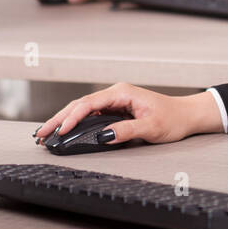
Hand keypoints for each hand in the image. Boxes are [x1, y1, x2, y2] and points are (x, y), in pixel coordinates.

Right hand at [31, 83, 223, 145]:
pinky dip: (75, 122)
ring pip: (82, 109)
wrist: (186, 115)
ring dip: (63, 120)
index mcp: (122, 93)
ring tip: (45, 134)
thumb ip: (127, 131)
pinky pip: (90, 114)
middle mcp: (115, 93)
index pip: (89, 103)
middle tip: (40, 134)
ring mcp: (114, 101)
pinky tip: (64, 130)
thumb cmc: (173, 118)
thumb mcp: (151, 126)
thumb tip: (104, 136)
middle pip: (80, 104)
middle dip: (59, 119)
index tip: (61, 130)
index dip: (72, 117)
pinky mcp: (115, 109)